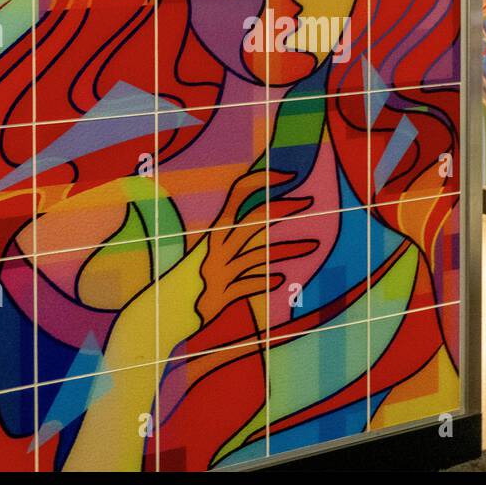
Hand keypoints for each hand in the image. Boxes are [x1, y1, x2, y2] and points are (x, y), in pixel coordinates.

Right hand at [194, 169, 317, 326]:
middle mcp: (218, 244)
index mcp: (216, 228)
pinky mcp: (223, 293)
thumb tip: (267, 213)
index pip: (239, 192)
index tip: (288, 176)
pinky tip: (281, 280)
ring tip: (314, 246)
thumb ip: (238, 231)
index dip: (262, 180)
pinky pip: (248, 284)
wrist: (171, 309)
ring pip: (260, 254)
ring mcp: (221, 269)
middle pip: (255, 218)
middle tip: (309, 201)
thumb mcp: (216, 247)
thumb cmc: (200, 275)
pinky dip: (265, 281)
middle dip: (283, 207)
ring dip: (290, 249)